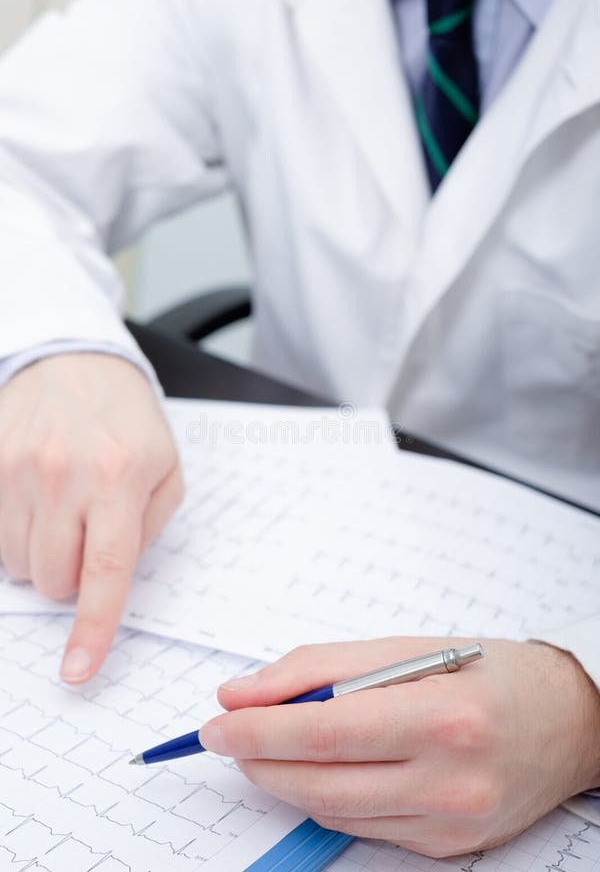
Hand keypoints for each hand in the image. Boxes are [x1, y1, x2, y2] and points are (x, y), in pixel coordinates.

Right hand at [0, 353, 182, 682]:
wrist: (73, 362)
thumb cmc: (127, 421)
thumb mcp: (164, 469)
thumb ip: (146, 530)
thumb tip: (110, 581)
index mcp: (119, 478)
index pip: (106, 570)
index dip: (92, 628)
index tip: (78, 670)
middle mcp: (62, 474)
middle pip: (54, 579)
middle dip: (72, 577)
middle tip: (86, 535)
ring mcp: (16, 468)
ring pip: (16, 565)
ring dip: (41, 555)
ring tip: (61, 510)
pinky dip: (15, 534)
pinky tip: (35, 500)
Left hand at [200, 637, 599, 856]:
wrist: (567, 721)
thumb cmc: (489, 672)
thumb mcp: (407, 646)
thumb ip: (319, 668)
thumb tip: (243, 692)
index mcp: (444, 716)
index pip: (325, 730)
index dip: (259, 729)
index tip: (217, 721)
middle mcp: (451, 780)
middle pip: (321, 781)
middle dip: (258, 757)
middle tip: (226, 734)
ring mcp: (450, 824)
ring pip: (333, 812)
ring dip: (284, 779)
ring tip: (263, 748)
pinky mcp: (447, 848)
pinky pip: (362, 827)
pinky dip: (326, 797)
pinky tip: (318, 768)